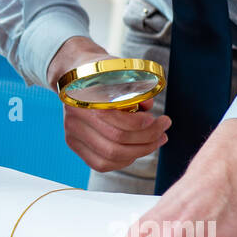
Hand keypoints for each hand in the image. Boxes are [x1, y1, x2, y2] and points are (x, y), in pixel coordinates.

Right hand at [49, 35, 169, 171]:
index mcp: (85, 98)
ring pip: (110, 157)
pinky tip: (135, 151)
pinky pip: (100, 164)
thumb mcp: (118, 72)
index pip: (116, 121)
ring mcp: (72, 133)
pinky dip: (123, 161)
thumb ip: (134, 87)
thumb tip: (148, 105)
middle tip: (164, 132)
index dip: (140, 124)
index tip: (156, 119)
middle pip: (116, 141)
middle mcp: (75, 118)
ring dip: (139, 152)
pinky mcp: (73, 144)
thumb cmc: (101, 72)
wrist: (74, 74)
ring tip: (156, 141)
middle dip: (147, 139)